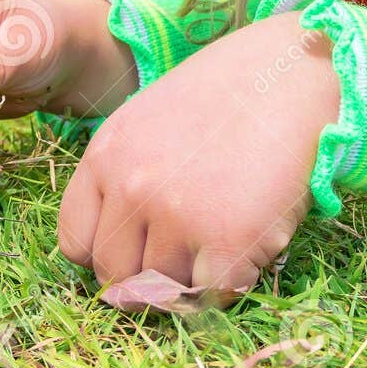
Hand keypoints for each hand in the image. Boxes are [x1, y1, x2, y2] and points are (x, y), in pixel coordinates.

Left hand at [57, 11, 339, 292]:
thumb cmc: (224, 98)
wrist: (291, 73)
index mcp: (105, 156)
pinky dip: (231, 281)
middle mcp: (133, 187)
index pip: (75, 243)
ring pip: (165, 289)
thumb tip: (122, 286)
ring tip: (224, 228)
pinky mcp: (230, 237)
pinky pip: (213, 294)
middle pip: (115, 276)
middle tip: (189, 246)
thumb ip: (125, 185)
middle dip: (147, 274)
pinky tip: (247, 243)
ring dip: (194, 273)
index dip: (106, 254)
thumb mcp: (149, 124)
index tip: (137, 247)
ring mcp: (179, 214)